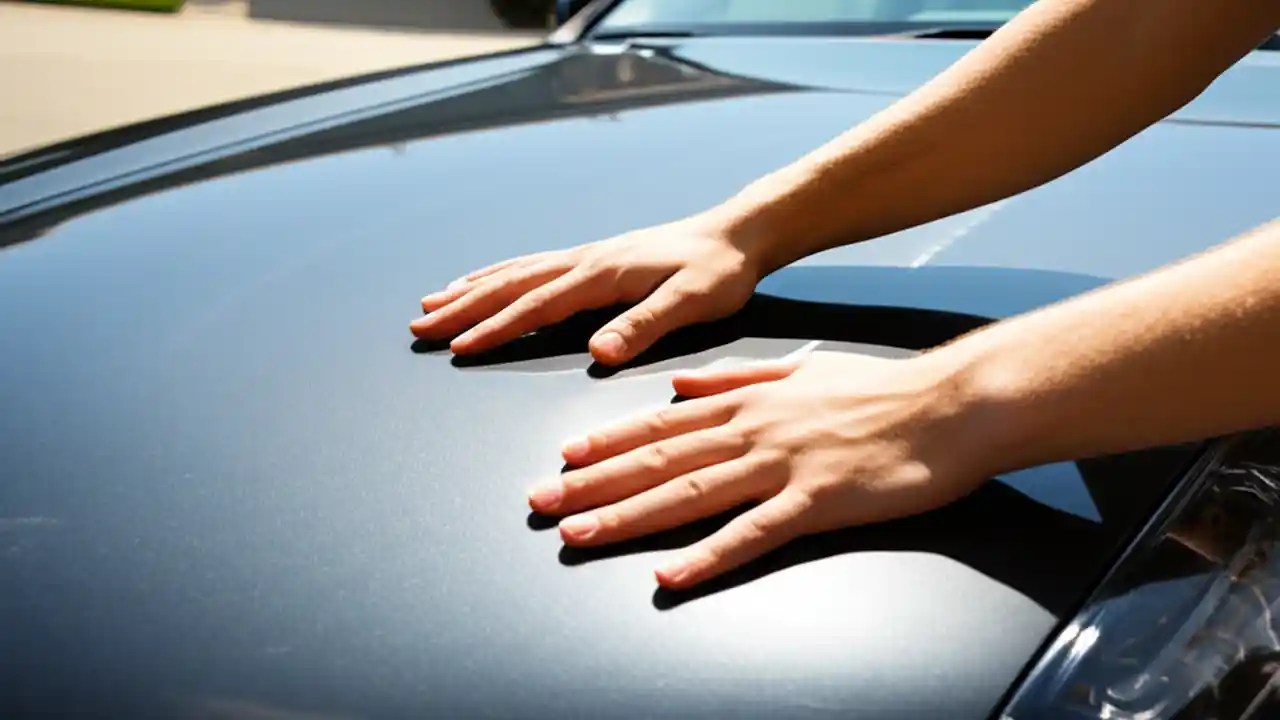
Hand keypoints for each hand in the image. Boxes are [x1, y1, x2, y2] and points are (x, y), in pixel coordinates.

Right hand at [410, 214, 766, 364]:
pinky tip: (482, 281)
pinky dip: (498, 274)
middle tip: (419, 328)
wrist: (736, 233)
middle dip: (463, 308)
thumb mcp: (692, 302)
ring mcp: (586, 256)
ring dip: (471, 290)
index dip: (496, 328)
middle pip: (511, 285)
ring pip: (515, 272)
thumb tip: (600, 351)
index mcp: (602, 274)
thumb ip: (645, 324)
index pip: (538, 305)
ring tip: (431, 305)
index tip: (458, 348)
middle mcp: (585, 260)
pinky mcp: (593, 258)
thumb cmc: (719, 272)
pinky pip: (532, 265)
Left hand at [527, 351, 993, 588]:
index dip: (607, 442)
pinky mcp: (815, 502)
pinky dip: (706, 556)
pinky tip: (669, 575)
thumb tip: (681, 382)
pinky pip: (750, 535)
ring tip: (579, 535)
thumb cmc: (879, 389)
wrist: (948, 404)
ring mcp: (781, 465)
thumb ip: (734, 376)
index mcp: (748, 401)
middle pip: (658, 459)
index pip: (662, 423)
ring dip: (628, 516)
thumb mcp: (798, 369)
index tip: (563, 456)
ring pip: (688, 494)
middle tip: (541, 501)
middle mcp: (752, 430)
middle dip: (594, 483)